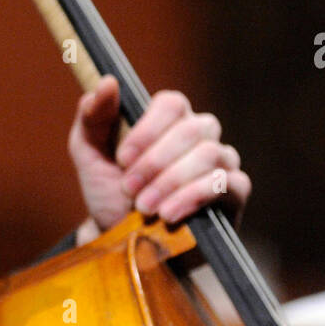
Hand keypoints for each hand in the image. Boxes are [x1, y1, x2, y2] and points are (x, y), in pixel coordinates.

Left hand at [67, 78, 250, 240]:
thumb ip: (92, 117)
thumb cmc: (110, 193)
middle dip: (155, 162)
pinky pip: (226, 183)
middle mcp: (200, 135)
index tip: (122, 159)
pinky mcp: (234, 194)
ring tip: (144, 207)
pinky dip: (192, 197)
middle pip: (191, 130)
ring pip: (209, 155)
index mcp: (169, 120)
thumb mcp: (90, 155)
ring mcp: (221, 162)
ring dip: (171, 182)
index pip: (172, 104)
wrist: (124, 244)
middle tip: (129, 189)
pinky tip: (168, 214)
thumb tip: (107, 81)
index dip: (148, 129)